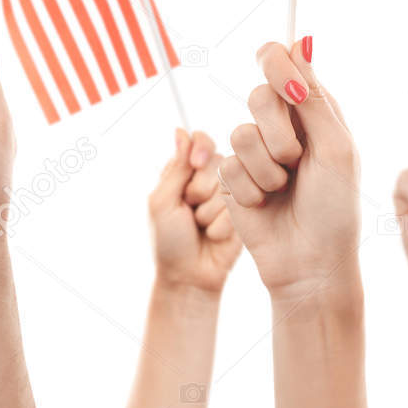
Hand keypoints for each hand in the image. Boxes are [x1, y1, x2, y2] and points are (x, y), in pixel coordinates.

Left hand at [148, 129, 241, 293]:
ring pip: (230, 185)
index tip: (196, 164)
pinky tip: (214, 237)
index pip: (200, 141)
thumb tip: (181, 130)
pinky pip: (239, 207)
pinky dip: (221, 225)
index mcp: (185, 172)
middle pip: (218, 161)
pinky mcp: (245, 213)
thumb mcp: (162, 202)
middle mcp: (208, 180)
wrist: (190, 277)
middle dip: (200, 190)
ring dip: (210, 212)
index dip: (201, 149)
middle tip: (190, 212)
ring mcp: (229, 196)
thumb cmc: (169, 241)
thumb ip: (176, 168)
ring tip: (201, 227)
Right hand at [218, 38, 360, 302]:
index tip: (286, 85)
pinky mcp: (233, 177)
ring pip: (241, 132)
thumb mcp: (334, 147)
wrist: (311, 262)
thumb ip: (313, 97)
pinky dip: (253, 188)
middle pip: (258, 94)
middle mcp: (282, 125)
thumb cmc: (334, 207)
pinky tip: (266, 204)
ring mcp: (256, 151)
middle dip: (278, 130)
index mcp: (313, 110)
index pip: (284, 62)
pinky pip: (229, 164)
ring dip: (268, 167)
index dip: (276, 63)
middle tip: (297, 159)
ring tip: (285, 188)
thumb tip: (300, 39)